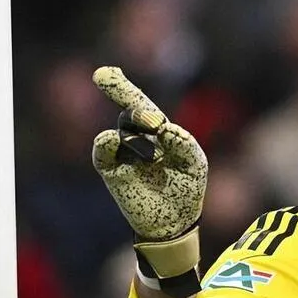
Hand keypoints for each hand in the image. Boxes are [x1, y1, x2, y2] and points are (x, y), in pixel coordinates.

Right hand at [92, 67, 207, 294]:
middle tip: (112, 83)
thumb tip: (161, 128)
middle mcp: (138, 140)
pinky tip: (114, 140)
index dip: (124, 89)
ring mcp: (123, 155)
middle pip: (130, 112)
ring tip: (153, 148)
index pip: (142, 107)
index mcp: (159, 134)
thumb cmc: (186, 191)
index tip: (106, 72)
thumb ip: (183, 142)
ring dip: (138, 134)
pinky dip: (107, 143)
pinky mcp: (111, 172)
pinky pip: (103, 151)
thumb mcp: (194, 164)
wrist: (173, 225)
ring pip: (123, 131)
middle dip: (127, 97)